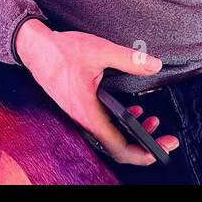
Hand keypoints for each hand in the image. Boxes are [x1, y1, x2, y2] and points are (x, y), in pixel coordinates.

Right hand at [14, 19, 179, 164]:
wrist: (36, 48)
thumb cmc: (62, 51)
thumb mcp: (100, 51)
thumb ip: (129, 59)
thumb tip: (154, 64)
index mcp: (89, 113)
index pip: (119, 147)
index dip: (144, 152)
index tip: (163, 147)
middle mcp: (84, 120)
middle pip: (117, 147)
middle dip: (144, 145)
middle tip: (164, 139)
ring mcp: (81, 115)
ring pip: (111, 136)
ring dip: (133, 133)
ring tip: (152, 122)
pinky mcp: (80, 108)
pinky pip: (103, 125)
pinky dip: (121, 123)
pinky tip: (133, 110)